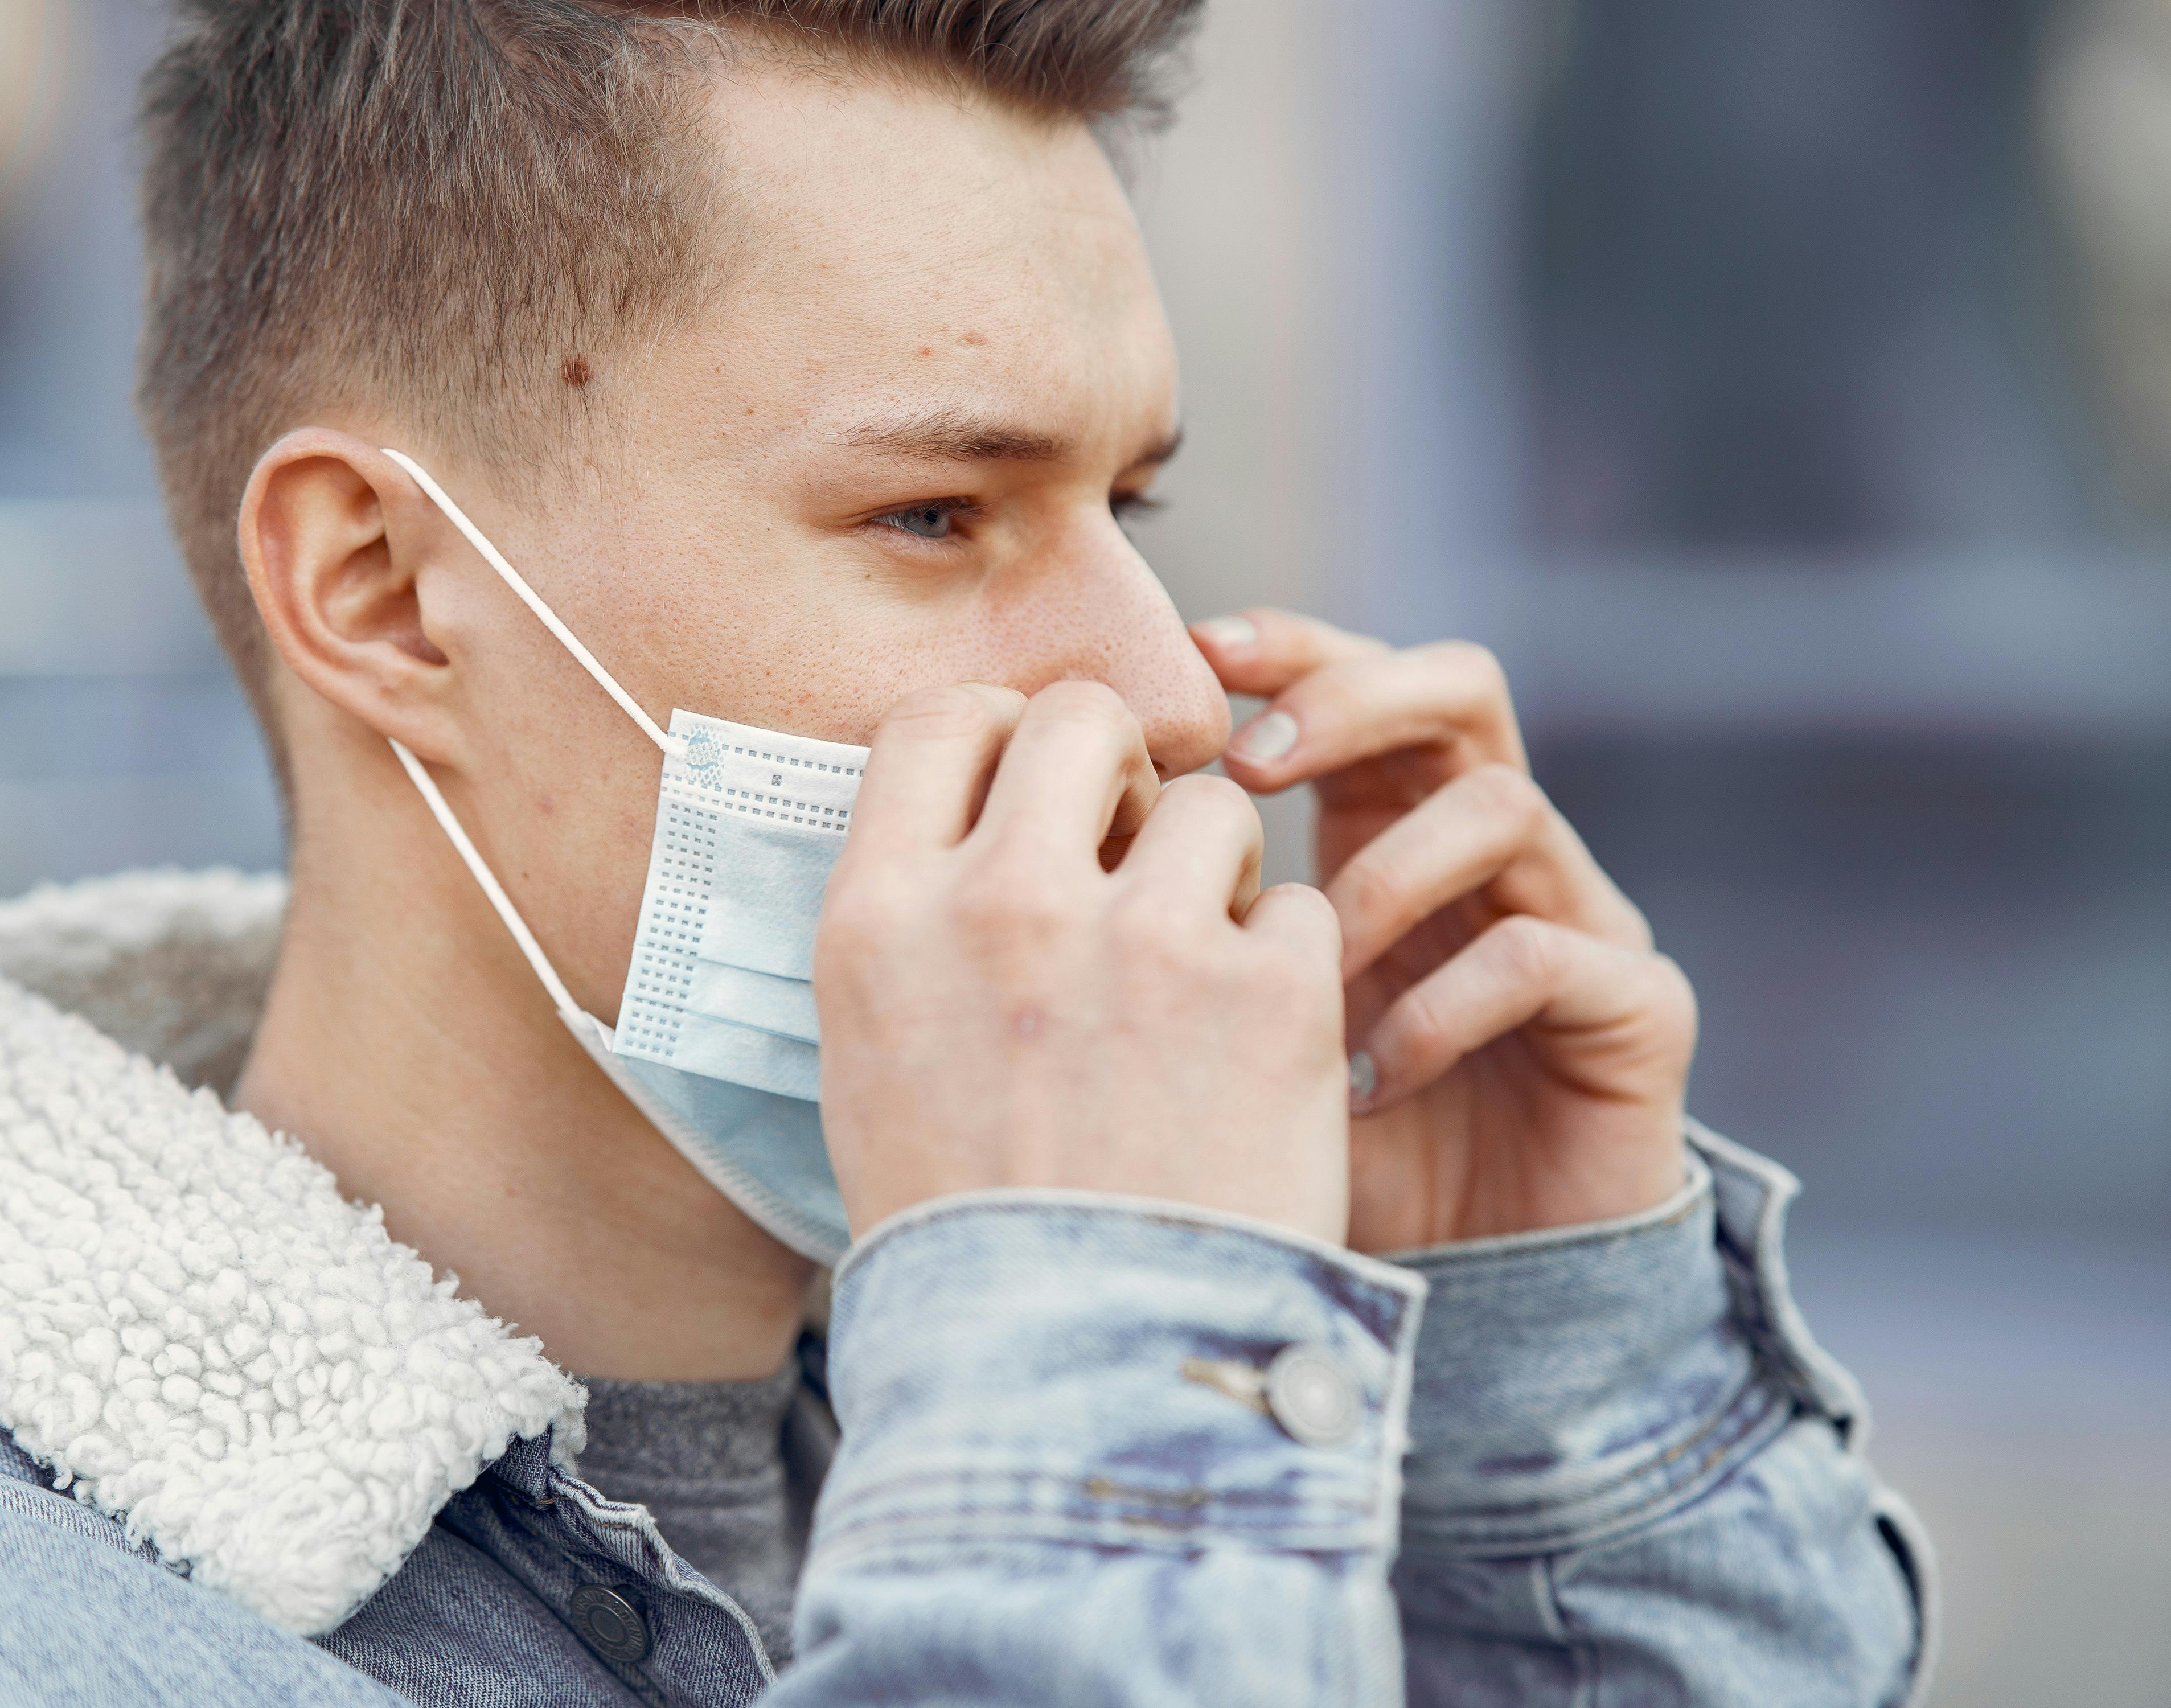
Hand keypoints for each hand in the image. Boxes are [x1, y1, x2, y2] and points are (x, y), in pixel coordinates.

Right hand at [815, 681, 1351, 1245]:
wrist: (1078, 1379)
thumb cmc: (967, 1228)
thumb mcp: (872, 1063)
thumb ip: (915, 923)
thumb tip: (981, 819)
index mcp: (879, 920)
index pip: (939, 719)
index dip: (1000, 732)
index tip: (1035, 784)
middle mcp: (1002, 906)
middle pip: (1083, 716)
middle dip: (1121, 767)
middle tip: (1136, 849)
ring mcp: (1141, 945)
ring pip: (1212, 806)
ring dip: (1215, 873)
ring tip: (1201, 979)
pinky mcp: (1266, 996)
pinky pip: (1298, 908)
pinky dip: (1287, 967)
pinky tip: (1254, 1053)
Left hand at [1192, 611, 1695, 1252]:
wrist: (1462, 1301)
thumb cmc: (1316, 1155)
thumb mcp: (1220, 1028)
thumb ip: (1168, 935)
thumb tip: (1043, 841)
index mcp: (1396, 828)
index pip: (1361, 680)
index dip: (1293, 648)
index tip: (1200, 651)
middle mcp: (1496, 854)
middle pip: (1460, 689)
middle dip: (1349, 704)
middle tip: (1247, 770)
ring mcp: (1578, 920)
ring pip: (1504, 807)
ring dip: (1383, 881)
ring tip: (1302, 977)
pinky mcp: (1638, 1008)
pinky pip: (1545, 955)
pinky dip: (1440, 1009)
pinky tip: (1366, 1083)